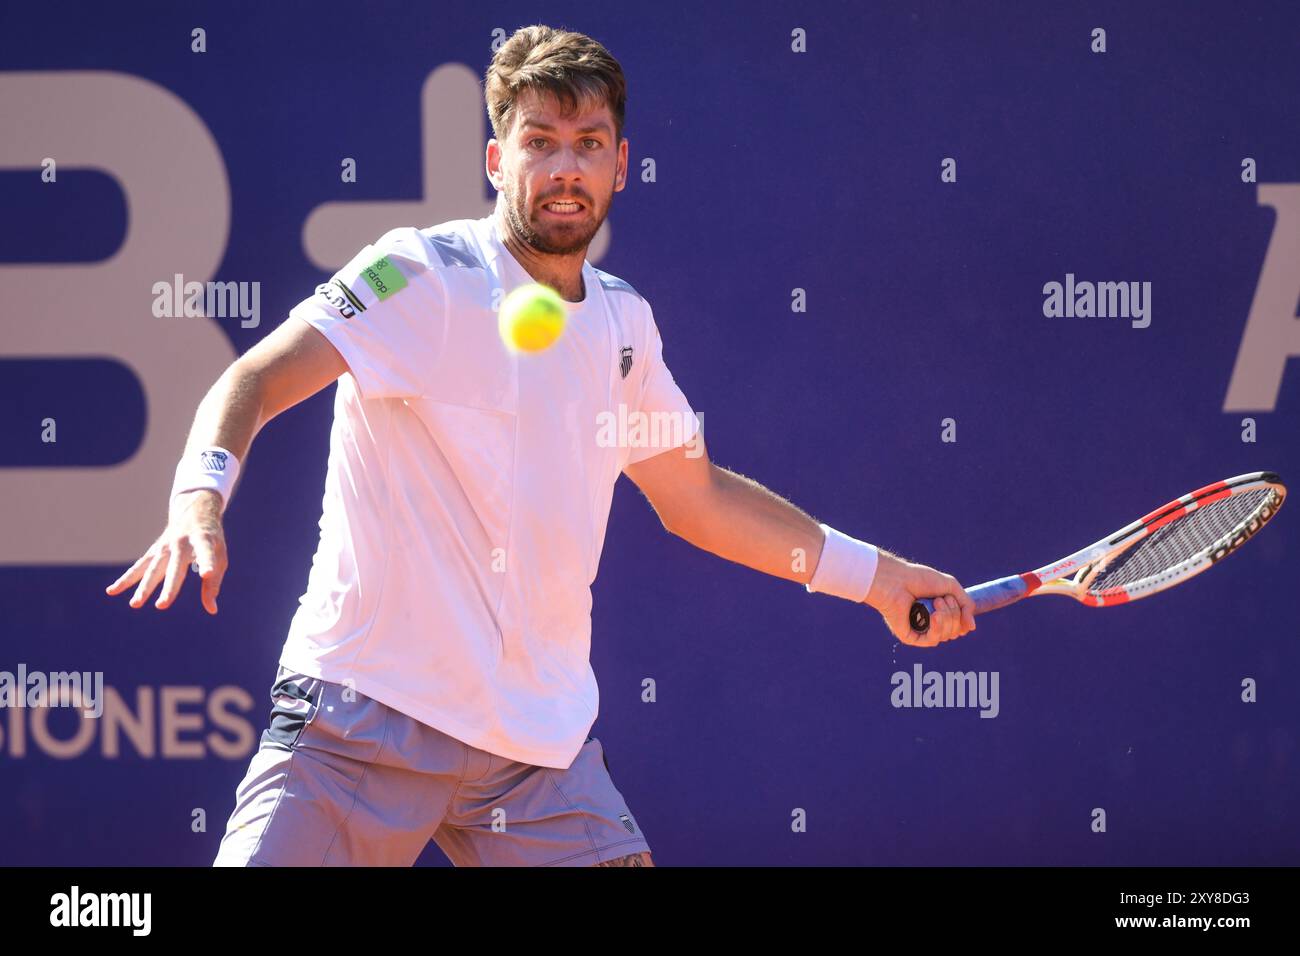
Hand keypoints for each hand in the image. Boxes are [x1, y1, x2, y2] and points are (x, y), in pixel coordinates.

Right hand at [105, 490, 227, 613]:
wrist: (194, 512)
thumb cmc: (211, 539)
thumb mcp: (219, 556)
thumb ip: (213, 582)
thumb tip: (211, 610)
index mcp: (203, 540)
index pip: (205, 553)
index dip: (207, 563)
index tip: (207, 574)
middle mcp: (181, 542)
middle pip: (174, 567)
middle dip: (169, 586)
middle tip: (162, 606)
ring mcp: (165, 547)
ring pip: (153, 569)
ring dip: (144, 587)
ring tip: (135, 604)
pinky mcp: (154, 551)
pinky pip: (138, 567)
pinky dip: (126, 579)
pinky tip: (111, 591)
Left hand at [864, 550, 974, 646]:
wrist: (897, 579)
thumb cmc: (919, 579)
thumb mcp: (951, 588)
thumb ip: (966, 605)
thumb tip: (972, 628)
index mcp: (939, 613)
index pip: (960, 626)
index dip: (962, 617)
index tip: (955, 600)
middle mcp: (930, 624)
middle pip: (955, 631)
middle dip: (954, 614)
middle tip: (941, 598)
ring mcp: (920, 631)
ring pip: (945, 636)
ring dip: (946, 617)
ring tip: (936, 601)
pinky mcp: (910, 637)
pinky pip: (931, 641)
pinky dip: (937, 628)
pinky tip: (935, 616)